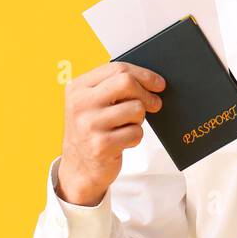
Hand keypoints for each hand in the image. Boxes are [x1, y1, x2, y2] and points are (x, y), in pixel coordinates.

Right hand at [57, 62, 166, 205]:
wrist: (78, 168)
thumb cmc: (91, 132)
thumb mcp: (92, 104)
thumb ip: (112, 88)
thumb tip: (150, 80)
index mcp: (77, 88)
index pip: (116, 68)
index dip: (143, 74)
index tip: (158, 83)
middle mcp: (80, 104)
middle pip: (127, 83)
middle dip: (146, 94)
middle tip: (155, 104)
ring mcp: (90, 125)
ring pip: (135, 109)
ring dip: (139, 119)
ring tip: (128, 126)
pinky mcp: (101, 145)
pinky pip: (136, 132)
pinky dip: (136, 137)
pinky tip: (124, 141)